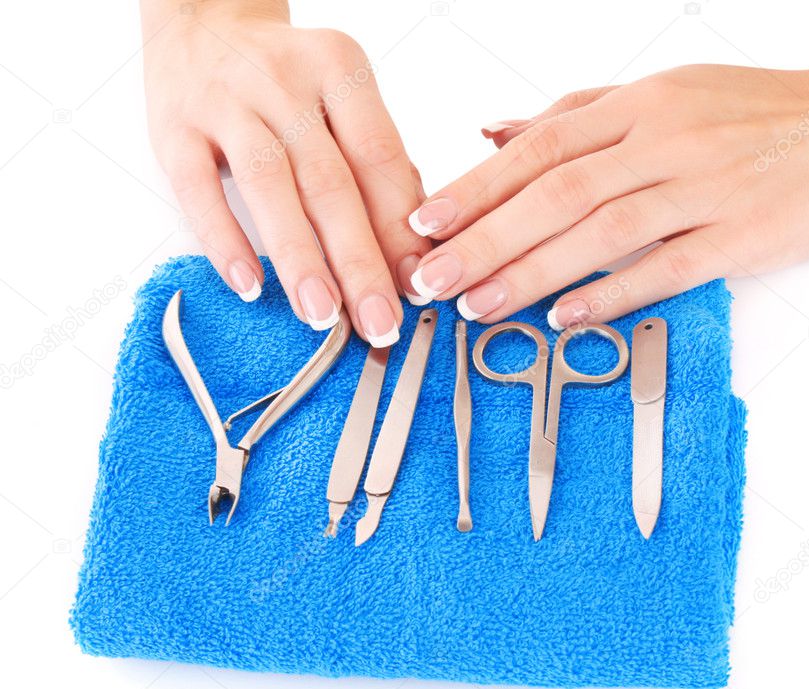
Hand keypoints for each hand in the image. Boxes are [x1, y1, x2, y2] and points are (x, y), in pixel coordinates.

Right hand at [142, 1, 429, 344]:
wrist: (201, 20)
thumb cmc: (286, 78)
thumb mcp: (341, 96)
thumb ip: (376, 160)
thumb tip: (414, 243)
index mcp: (339, 70)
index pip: (380, 159)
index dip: (402, 228)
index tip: (418, 285)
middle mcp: (284, 83)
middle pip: (331, 181)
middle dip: (360, 261)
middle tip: (380, 322)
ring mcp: (226, 103)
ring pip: (270, 186)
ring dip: (299, 258)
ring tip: (322, 316)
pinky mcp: (175, 128)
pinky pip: (200, 189)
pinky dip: (225, 239)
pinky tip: (248, 283)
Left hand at [406, 61, 808, 327]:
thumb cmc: (765, 111)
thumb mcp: (668, 93)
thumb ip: (583, 115)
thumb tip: (500, 133)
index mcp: (642, 105)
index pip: (540, 149)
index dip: (476, 187)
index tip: (427, 223)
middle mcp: (665, 141)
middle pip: (555, 193)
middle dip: (483, 239)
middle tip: (431, 279)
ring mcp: (705, 188)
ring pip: (600, 231)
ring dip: (532, 271)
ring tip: (479, 305)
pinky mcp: (743, 234)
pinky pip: (667, 266)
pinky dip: (613, 292)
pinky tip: (567, 315)